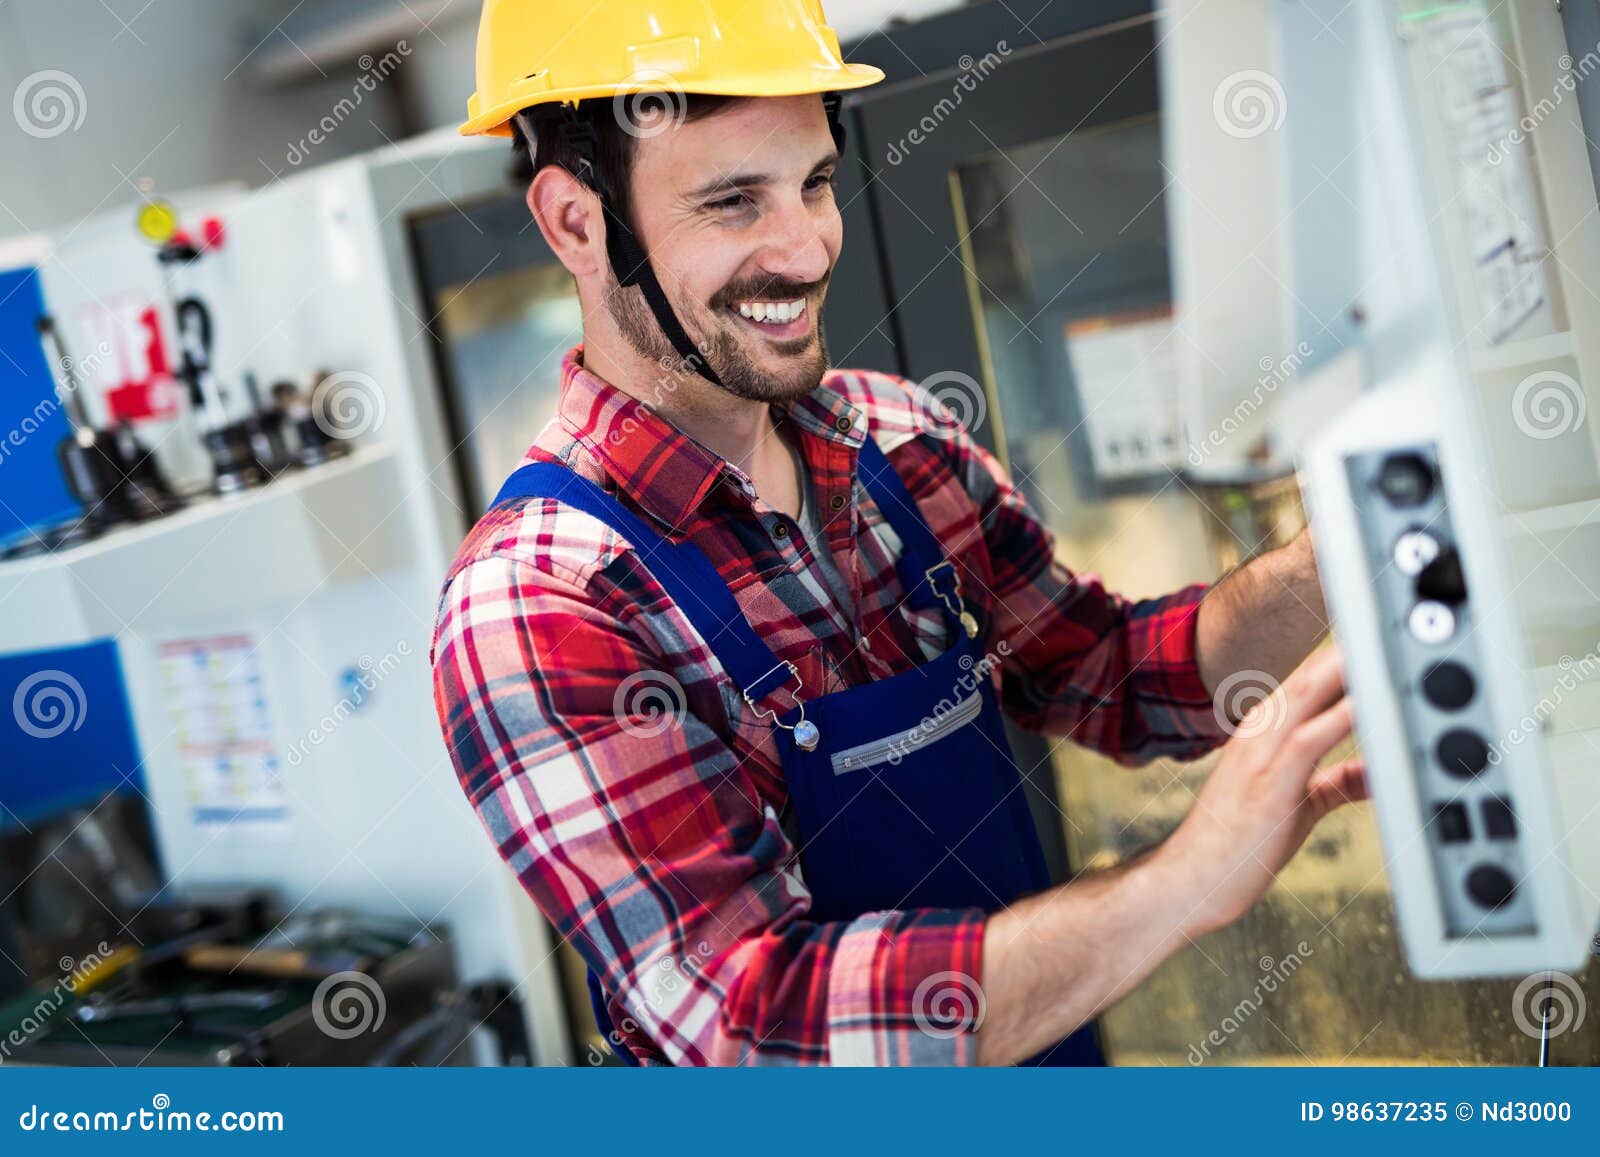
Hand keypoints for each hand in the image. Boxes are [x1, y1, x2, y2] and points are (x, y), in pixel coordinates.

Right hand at [1158, 644, 1364, 936]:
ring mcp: (1261, 752)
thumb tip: (1378, 772)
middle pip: (1312, 672)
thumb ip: (1336, 782)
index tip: (1380, 632)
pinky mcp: (1270, 781)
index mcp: (1262, 731)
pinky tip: (1371, 702)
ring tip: (1386, 639)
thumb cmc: (1238, 842)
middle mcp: (1259, 731)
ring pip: (1310, 692)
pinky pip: (1311, 738)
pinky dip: (1343, 716)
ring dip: (1349, 666)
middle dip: (1351, 644)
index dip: (1345, 654)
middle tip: (1391, 615)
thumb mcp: (1296, 803)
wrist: (1193, 879)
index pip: (1309, 679)